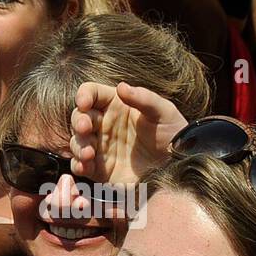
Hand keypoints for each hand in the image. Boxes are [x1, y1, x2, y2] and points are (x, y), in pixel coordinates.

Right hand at [69, 81, 186, 184]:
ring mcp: (100, 147)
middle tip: (86, 128)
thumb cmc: (172, 134)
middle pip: (79, 117)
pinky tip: (86, 165)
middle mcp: (104, 124)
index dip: (83, 95)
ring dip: (78, 145)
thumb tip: (121, 86)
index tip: (84, 102)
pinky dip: (78, 165)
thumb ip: (144, 98)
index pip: (91, 93)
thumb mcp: (164, 112)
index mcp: (116, 105)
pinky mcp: (99, 169)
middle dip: (78, 121)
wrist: (178, 166)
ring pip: (77, 141)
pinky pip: (80, 165)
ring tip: (89, 153)